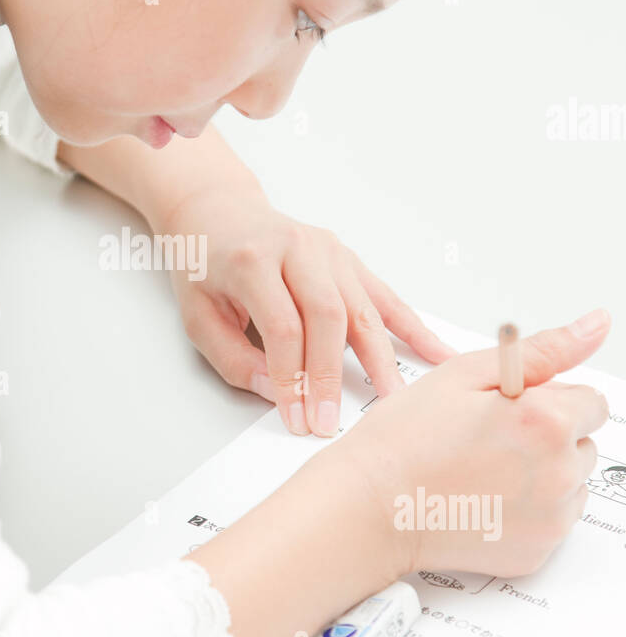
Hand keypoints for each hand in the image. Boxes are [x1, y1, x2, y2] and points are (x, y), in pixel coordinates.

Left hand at [157, 185, 456, 436]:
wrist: (219, 215)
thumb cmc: (207, 268)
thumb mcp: (198, 316)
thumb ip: (233, 360)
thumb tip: (275, 392)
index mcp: (253, 259)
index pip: (283, 327)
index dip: (292, 377)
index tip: (296, 417)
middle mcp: (297, 248)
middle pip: (328, 316)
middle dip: (332, 375)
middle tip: (332, 421)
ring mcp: (329, 251)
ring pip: (362, 308)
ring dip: (380, 359)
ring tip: (395, 401)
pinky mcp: (349, 260)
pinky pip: (386, 297)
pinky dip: (413, 328)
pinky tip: (438, 354)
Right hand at [332, 309, 611, 577]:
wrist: (368, 508)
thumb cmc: (404, 440)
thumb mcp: (465, 375)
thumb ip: (541, 352)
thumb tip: (596, 326)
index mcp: (546, 421)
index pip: (592, 403)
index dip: (549, 399)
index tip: (512, 410)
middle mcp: (558, 472)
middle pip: (582, 443)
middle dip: (548, 437)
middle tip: (488, 440)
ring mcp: (551, 518)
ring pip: (571, 483)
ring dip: (542, 473)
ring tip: (484, 471)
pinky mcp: (537, 551)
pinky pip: (553, 521)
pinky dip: (529, 511)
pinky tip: (484, 500)